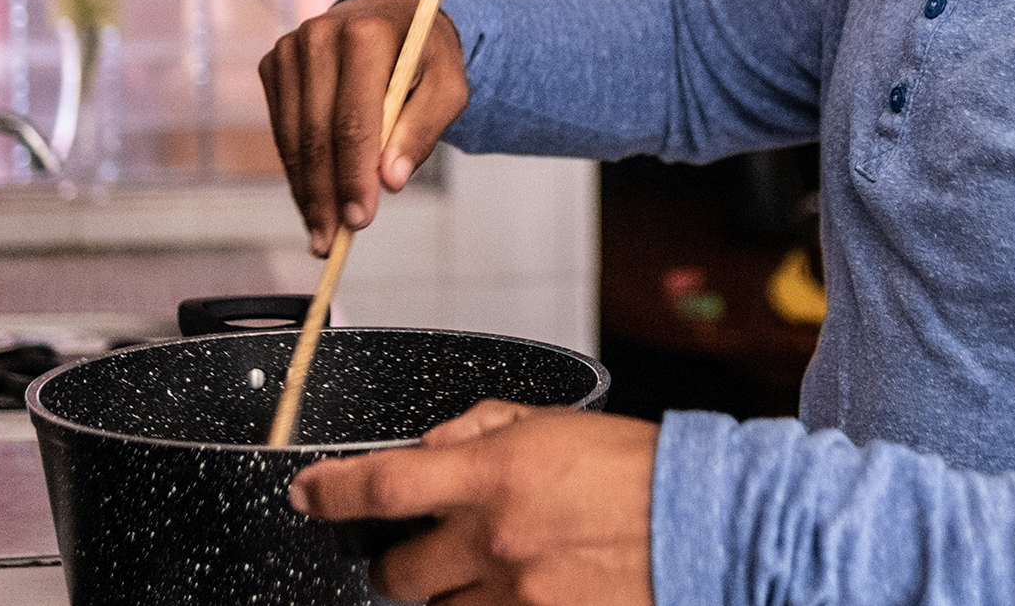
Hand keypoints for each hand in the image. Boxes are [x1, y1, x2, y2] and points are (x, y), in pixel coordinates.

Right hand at [259, 0, 468, 254]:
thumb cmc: (424, 57)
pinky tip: (312, 200)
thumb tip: (390, 180)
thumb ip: (423, 131)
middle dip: (325, 194)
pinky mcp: (273, 65)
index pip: (354, 120)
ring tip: (321, 234)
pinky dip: (296, 169)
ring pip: (292, 137)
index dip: (354, 176)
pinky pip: (281, 130)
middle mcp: (319, 35)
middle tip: (333, 241)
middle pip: (316, 134)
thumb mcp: (448, 88)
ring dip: (305, 191)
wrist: (391, 16)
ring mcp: (289, 49)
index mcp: (366, 35)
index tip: (359, 221)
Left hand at [290, 401, 657, 605]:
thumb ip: (481, 428)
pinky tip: (521, 587)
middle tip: (421, 547)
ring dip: (451, 592)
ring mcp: (517, 598)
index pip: (380, 486)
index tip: (307, 494)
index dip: (329, 492)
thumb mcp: (554, 424)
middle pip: (395, 573)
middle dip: (397, 562)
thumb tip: (429, 445)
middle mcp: (494, 542)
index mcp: (493, 476)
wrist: (707, 527)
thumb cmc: (637, 472)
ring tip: (494, 567)